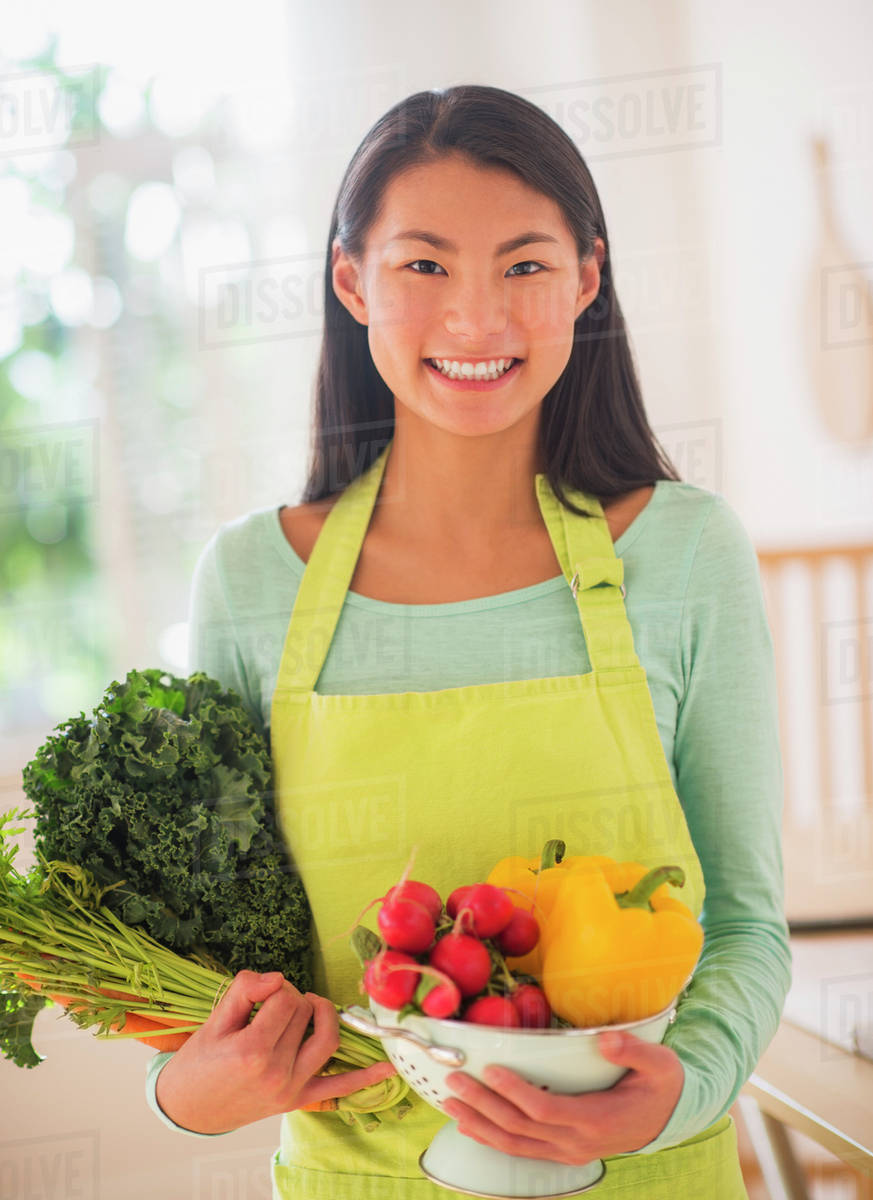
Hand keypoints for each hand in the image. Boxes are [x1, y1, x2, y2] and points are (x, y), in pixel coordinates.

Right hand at [155, 970, 397, 1133]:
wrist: (188, 1108)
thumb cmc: (199, 1061)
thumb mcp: (215, 1019)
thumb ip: (245, 990)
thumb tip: (279, 978)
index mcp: (252, 1051)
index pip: (286, 999)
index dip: (276, 987)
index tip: (262, 993)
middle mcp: (276, 1073)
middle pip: (305, 1015)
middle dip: (294, 999)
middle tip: (274, 1002)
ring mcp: (291, 1089)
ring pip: (327, 1040)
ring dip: (326, 1016)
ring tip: (312, 1006)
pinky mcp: (298, 1100)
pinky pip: (339, 1089)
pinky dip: (364, 1078)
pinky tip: (387, 1067)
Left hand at [442, 1029, 683, 1165]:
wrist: (669, 1117)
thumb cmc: (660, 1085)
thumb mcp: (658, 1063)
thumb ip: (632, 1051)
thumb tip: (606, 1039)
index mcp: (597, 1119)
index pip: (545, 1110)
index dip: (515, 1093)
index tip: (490, 1071)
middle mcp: (578, 1142)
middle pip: (520, 1128)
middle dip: (484, 1106)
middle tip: (454, 1081)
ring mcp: (568, 1151)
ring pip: (515, 1144)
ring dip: (480, 1125)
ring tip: (451, 1104)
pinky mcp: (563, 1151)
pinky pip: (521, 1149)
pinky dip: (492, 1139)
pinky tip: (470, 1126)